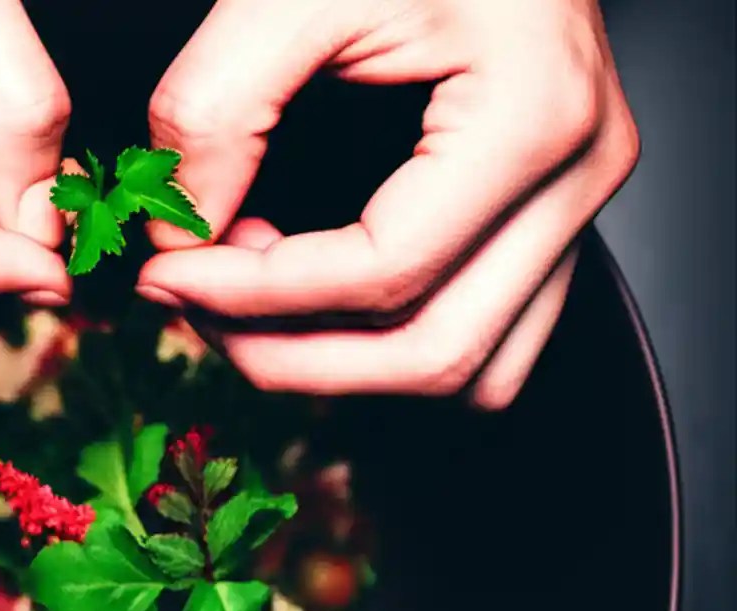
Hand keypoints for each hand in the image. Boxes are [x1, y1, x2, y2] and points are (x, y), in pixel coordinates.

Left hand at [138, 0, 639, 408]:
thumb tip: (182, 230)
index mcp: (531, 117)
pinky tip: (313, 288)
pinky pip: (487, 333)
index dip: (256, 296)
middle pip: (436, 352)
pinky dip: (391, 341)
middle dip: (292, 357)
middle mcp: (577, 175)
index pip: (385, 271)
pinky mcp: (551, 210)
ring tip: (251, 302)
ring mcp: (575, 201)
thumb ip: (218, 106)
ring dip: (345, 364)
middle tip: (194, 310)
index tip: (167, 274)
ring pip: (472, 368)